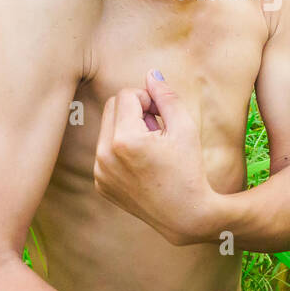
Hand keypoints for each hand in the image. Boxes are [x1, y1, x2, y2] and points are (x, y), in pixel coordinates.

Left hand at [93, 70, 218, 244]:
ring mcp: (100, 172)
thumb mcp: (185, 128)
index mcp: (124, 140)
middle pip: (112, 107)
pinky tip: (143, 165)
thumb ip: (166, 96)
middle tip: (158, 129)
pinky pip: (105, 150)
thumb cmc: (189, 170)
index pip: (126, 95)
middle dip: (134, 111)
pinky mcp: (100, 183)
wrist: (186, 216)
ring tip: (151, 147)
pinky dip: (121, 149)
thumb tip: (150, 74)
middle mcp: (105, 156)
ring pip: (107, 128)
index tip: (163, 116)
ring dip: (127, 129)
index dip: (148, 100)